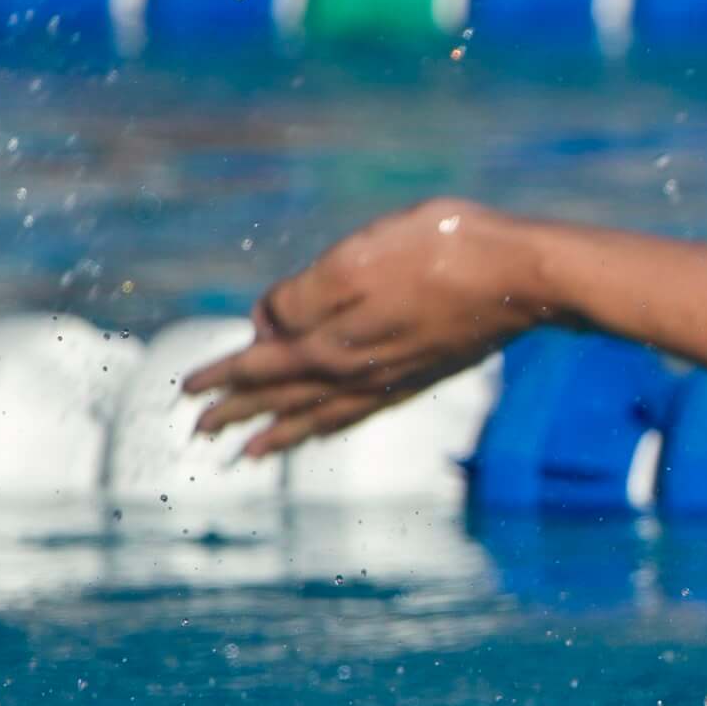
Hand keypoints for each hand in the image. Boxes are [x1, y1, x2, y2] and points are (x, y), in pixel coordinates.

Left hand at [186, 198, 554, 456]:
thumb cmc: (437, 253)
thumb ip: (299, 298)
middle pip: (285, 399)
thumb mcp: (353, 259)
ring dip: (284, 432)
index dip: (221, 375)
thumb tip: (264, 328)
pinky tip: (327, 427)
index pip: (260, 366)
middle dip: (241, 414)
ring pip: (322, 415)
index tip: (186, 392)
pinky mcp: (420, 375)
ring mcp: (392, 379)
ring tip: (255, 452)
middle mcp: (357, 373)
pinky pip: (358, 413)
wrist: (521, 277)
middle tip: (201, 433)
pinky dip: (330, 425)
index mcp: (332, 343)